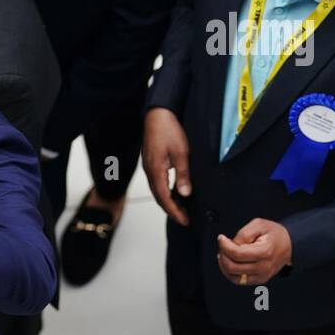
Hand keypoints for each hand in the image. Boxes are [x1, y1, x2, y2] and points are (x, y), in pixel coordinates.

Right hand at [142, 107, 191, 225]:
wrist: (158, 114)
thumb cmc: (169, 129)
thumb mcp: (181, 153)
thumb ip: (182, 175)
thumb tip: (185, 194)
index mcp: (156, 171)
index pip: (164, 198)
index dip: (175, 212)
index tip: (185, 221)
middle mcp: (150, 171)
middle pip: (159, 197)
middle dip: (172, 210)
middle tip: (185, 219)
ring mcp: (149, 166)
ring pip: (158, 190)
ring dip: (169, 201)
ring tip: (183, 208)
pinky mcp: (151, 162)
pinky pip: (158, 182)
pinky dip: (167, 190)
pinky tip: (176, 191)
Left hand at [217, 219, 292, 285]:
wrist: (289, 245)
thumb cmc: (273, 234)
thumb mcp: (259, 224)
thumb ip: (243, 234)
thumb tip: (231, 244)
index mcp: (265, 251)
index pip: (237, 254)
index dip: (224, 245)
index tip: (221, 237)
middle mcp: (264, 267)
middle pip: (232, 267)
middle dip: (223, 254)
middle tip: (223, 245)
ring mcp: (262, 275)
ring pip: (233, 276)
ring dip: (224, 264)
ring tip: (225, 253)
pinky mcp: (259, 280)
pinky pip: (238, 280)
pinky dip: (229, 272)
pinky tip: (229, 261)